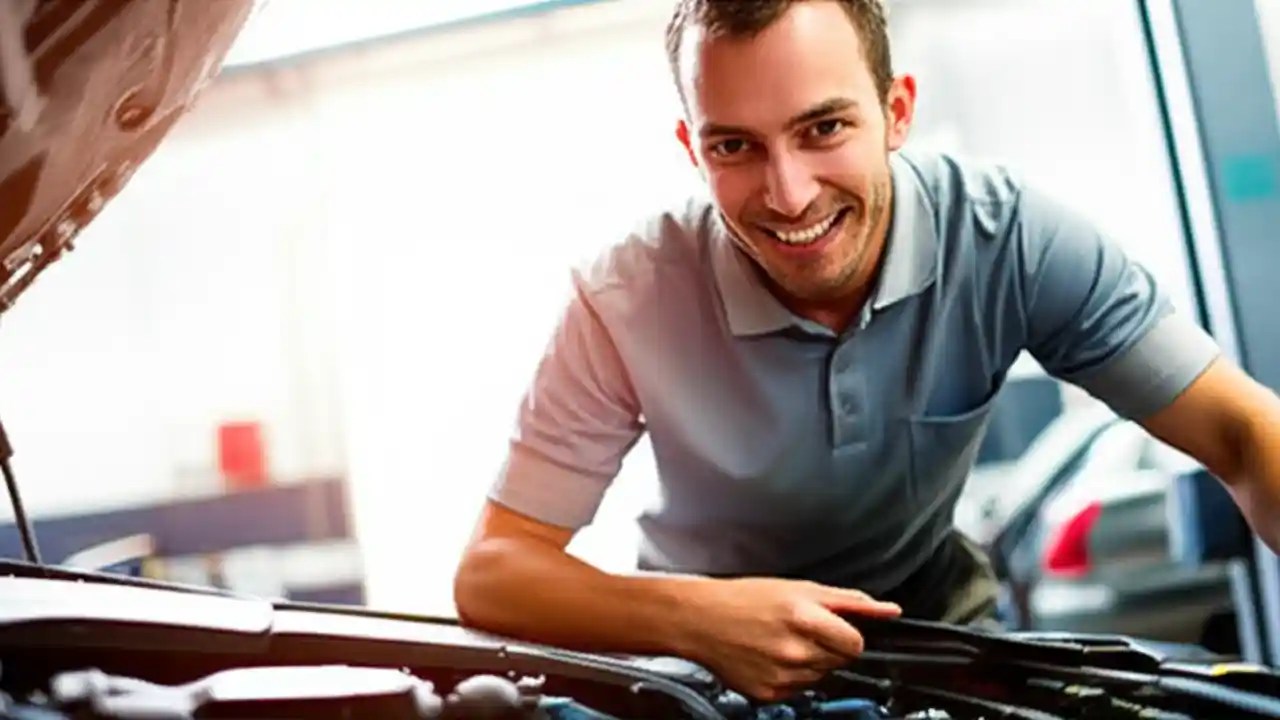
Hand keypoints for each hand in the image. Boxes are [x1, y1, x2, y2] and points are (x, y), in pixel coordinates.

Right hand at [677, 577, 901, 701]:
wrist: (699, 620)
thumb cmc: (745, 598)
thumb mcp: (800, 588)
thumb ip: (850, 602)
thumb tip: (890, 610)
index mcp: (805, 618)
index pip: (856, 644)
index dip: (848, 636)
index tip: (834, 628)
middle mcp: (796, 651)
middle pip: (840, 661)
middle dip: (828, 646)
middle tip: (800, 630)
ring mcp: (782, 676)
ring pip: (820, 676)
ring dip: (810, 661)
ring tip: (780, 641)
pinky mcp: (768, 694)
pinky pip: (798, 690)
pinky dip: (789, 676)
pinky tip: (769, 657)